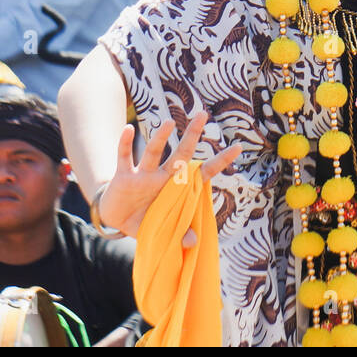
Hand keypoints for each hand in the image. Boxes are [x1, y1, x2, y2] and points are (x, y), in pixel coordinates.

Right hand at [98, 111, 242, 238]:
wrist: (117, 219)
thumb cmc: (148, 218)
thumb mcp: (164, 229)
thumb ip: (179, 232)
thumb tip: (193, 242)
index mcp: (178, 189)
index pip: (203, 172)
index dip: (220, 161)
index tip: (238, 147)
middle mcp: (163, 176)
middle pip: (180, 153)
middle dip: (192, 135)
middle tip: (202, 114)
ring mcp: (143, 175)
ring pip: (153, 152)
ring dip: (160, 137)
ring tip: (169, 122)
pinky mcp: (123, 177)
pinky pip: (124, 157)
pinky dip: (125, 143)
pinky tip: (128, 129)